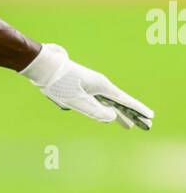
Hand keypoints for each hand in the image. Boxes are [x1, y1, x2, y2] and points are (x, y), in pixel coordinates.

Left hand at [20, 43, 153, 129]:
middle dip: (131, 114)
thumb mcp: (76, 100)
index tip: (150, 116)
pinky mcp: (82, 88)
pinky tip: (108, 115)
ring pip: (108, 104)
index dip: (137, 109)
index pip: (124, 101)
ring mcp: (90, 86)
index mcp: (101, 86)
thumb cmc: (59, 83)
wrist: (43, 67)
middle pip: (119, 103)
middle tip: (145, 125)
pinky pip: (98, 102)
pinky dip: (106, 111)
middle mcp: (98, 85)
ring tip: (128, 126)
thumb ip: (94, 111)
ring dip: (118, 115)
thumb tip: (111, 117)